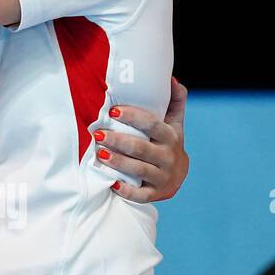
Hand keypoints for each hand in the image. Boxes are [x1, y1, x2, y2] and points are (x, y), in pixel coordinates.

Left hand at [94, 78, 189, 202]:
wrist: (177, 175)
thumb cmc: (167, 142)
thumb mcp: (174, 122)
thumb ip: (174, 101)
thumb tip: (171, 79)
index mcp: (171, 137)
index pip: (153, 124)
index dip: (134, 117)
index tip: (113, 110)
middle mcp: (168, 157)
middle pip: (142, 148)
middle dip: (118, 140)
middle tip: (97, 134)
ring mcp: (162, 177)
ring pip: (139, 170)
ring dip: (118, 162)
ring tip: (100, 154)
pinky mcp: (156, 193)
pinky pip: (141, 195)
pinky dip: (126, 191)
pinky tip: (112, 183)